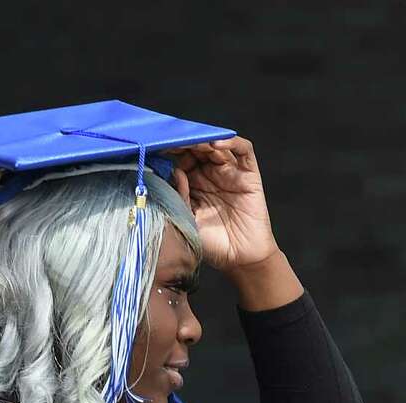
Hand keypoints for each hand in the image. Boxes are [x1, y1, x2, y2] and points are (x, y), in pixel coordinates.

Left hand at [166, 136, 278, 272]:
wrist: (239, 259)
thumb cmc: (212, 243)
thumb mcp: (188, 219)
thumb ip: (180, 196)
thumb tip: (174, 171)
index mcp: (194, 186)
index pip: (182, 162)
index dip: (171, 155)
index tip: (157, 150)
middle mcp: (212, 176)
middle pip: (199, 150)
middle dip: (186, 144)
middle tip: (173, 141)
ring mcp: (231, 173)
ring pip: (218, 147)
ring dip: (205, 141)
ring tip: (192, 142)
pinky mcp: (249, 175)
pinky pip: (244, 151)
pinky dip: (232, 143)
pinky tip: (216, 145)